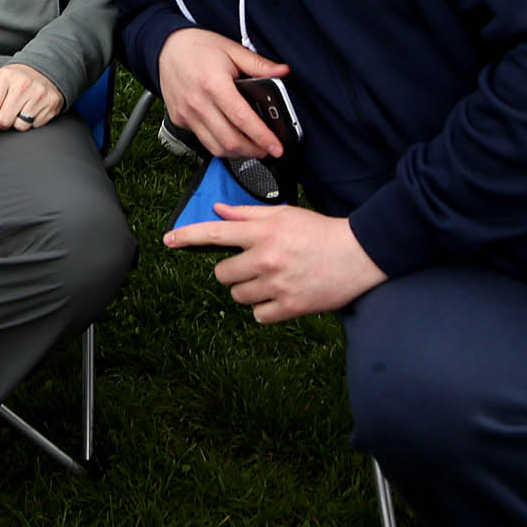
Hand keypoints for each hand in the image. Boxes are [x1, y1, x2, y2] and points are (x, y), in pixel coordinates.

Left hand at [0, 63, 64, 137]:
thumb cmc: (16, 79)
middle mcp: (23, 85)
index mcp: (5, 77)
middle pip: (4, 121)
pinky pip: (35, 126)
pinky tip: (32, 109)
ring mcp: (39, 94)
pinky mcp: (51, 104)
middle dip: (1, 122)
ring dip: (17, 122)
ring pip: (20, 126)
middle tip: (5, 113)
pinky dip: (32, 121)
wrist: (43, 70)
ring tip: (20, 109)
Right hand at [156, 28, 289, 158]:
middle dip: (254, 151)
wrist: (165, 46)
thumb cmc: (199, 46)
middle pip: (230, 141)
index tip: (277, 148)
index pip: (242, 119)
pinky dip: (219, 144)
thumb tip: (283, 72)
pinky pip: (202, 140)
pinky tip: (230, 136)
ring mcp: (186, 113)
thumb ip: (258, 64)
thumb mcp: (231, 49)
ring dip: (238, 153)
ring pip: (216, 147)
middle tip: (268, 149)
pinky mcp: (179, 119)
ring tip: (252, 146)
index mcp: (214, 84)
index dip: (263, 137)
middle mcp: (198, 102)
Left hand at [164, 204, 385, 321]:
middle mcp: (265, 259)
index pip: (214, 234)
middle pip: (222, 274)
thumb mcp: (283, 214)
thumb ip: (247, 215)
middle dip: (231, 271)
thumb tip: (218, 211)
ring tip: (270, 279)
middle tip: (253, 264)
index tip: (168, 240)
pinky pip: (258, 315)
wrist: (358, 254)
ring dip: (247, 289)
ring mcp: (277, 285)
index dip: (187, 236)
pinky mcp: (291, 307)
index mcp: (261, 233)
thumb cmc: (319, 231)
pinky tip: (279, 295)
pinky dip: (264, 309)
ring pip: (238, 295)